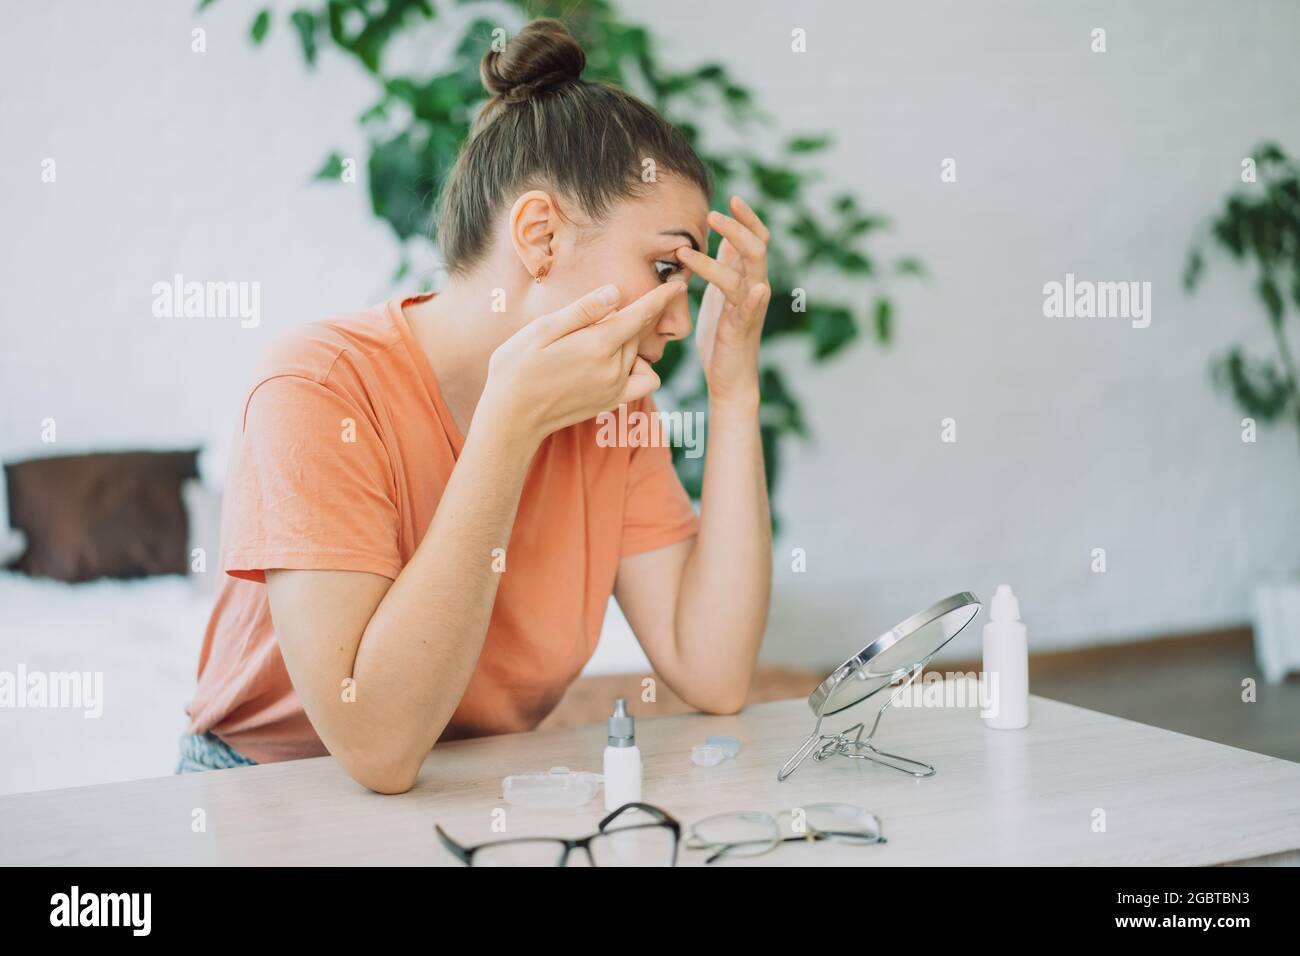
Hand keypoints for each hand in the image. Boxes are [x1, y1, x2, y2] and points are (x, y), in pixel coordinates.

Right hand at [479, 281, 686, 447]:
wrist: (511, 418)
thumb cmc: (517, 368)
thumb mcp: (542, 330)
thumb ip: (582, 311)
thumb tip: (615, 293)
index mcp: (597, 344)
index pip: (641, 315)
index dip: (662, 297)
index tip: (680, 284)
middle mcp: (613, 368)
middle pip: (637, 331)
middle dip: (632, 316)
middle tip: (599, 313)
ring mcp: (615, 388)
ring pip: (638, 352)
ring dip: (628, 339)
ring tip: (597, 337)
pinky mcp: (612, 402)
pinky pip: (644, 380)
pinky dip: (638, 367)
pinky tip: (615, 361)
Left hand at [677, 196, 770, 407]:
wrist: (729, 377)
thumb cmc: (721, 336)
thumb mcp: (719, 294)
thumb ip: (724, 267)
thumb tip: (723, 238)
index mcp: (748, 278)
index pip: (756, 239)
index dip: (747, 218)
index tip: (731, 198)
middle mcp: (755, 288)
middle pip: (756, 248)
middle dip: (737, 228)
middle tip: (711, 214)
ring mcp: (750, 308)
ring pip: (747, 273)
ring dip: (717, 260)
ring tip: (685, 252)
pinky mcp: (742, 328)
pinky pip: (751, 309)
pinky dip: (755, 297)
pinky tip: (757, 288)